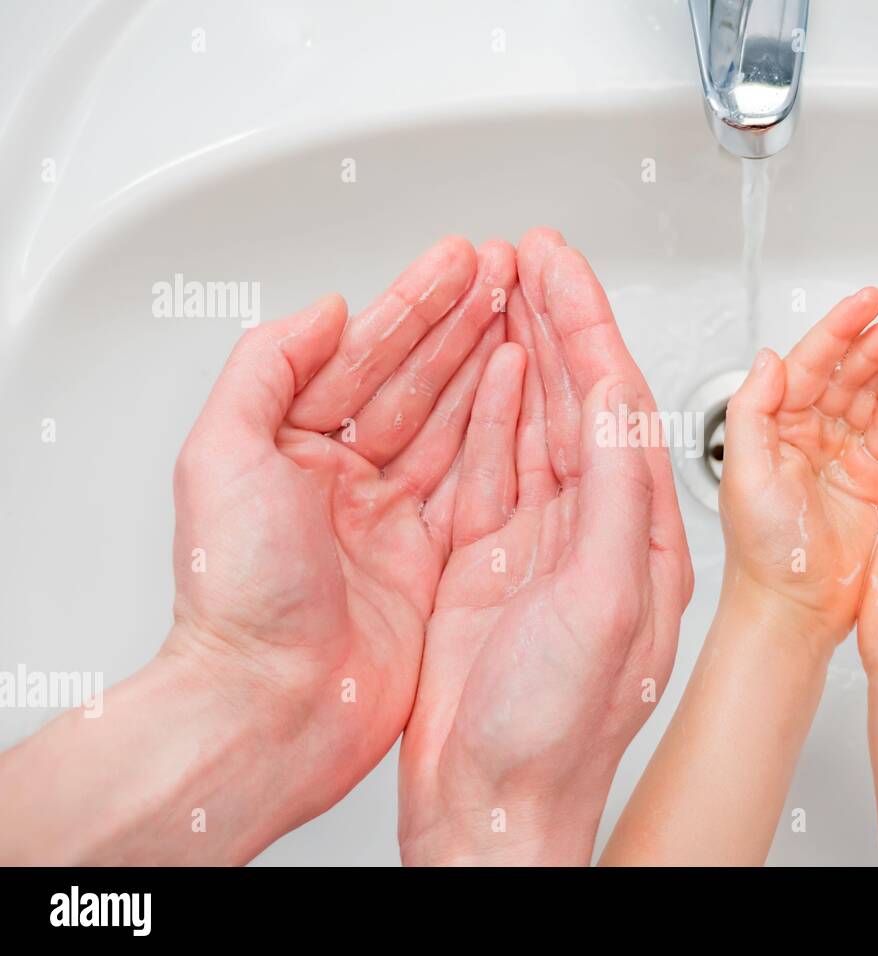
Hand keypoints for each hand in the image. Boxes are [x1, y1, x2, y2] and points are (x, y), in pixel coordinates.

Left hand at [165, 236, 516, 822]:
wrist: (273, 703)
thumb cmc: (238, 598)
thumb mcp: (220, 457)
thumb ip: (266, 370)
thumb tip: (320, 312)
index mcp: (291, 449)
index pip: (363, 356)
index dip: (414, 303)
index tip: (457, 261)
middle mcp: (344, 479)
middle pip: (415, 378)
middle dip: (462, 319)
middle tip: (506, 269)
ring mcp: (392, 519)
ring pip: (451, 419)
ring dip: (488, 361)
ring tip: (524, 310)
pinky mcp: (432, 560)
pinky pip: (475, 480)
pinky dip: (502, 432)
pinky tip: (524, 391)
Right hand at [398, 229, 692, 865]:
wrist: (493, 804)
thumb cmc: (557, 732)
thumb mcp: (604, 604)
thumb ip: (612, 499)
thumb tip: (611, 403)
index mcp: (638, 536)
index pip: (616, 402)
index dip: (587, 324)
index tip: (559, 264)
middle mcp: (595, 531)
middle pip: (574, 396)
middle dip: (553, 317)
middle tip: (528, 252)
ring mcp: (540, 543)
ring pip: (532, 420)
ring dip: (518, 349)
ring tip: (501, 287)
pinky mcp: (489, 561)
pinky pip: (489, 463)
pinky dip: (483, 409)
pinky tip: (480, 371)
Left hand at [719, 290, 877, 647]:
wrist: (790, 609)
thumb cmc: (760, 551)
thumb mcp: (744, 475)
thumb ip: (752, 412)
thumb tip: (770, 359)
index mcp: (777, 425)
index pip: (811, 362)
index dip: (840, 328)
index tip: (869, 300)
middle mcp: (810, 434)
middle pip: (852, 371)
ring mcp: (844, 456)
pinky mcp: (872, 480)